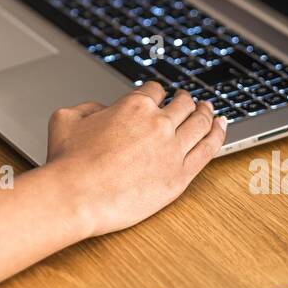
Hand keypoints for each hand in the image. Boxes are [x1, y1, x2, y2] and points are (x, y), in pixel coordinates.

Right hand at [44, 82, 225, 238]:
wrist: (76, 196)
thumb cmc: (67, 161)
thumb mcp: (66, 117)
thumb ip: (89, 107)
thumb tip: (103, 110)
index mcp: (134, 106)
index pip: (154, 91)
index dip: (156, 93)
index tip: (158, 97)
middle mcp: (158, 124)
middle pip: (183, 105)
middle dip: (186, 100)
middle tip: (189, 101)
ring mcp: (172, 150)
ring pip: (200, 124)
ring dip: (207, 113)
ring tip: (210, 110)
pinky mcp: (180, 177)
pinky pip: (208, 150)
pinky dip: (218, 135)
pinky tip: (221, 127)